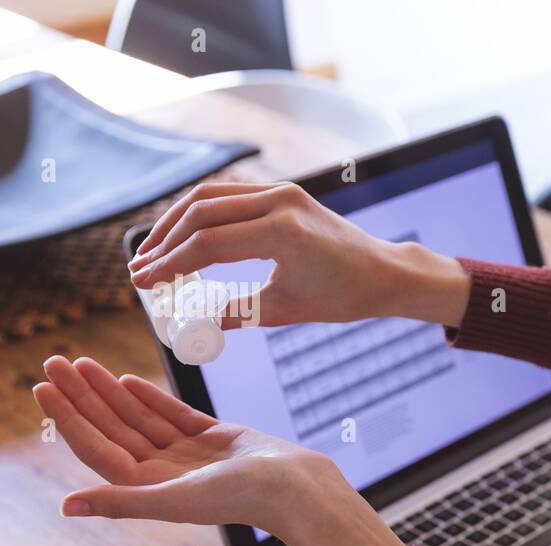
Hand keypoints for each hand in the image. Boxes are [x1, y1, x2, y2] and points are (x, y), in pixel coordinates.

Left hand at [33, 356, 410, 545]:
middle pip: (113, 429)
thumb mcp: (176, 499)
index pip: (97, 449)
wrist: (298, 488)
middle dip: (83, 396)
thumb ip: (121, 501)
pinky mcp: (213, 440)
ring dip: (110, 391)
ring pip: (138, 418)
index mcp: (150, 490)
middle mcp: (164, 474)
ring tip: (83, 362)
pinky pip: (171, 415)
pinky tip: (126, 380)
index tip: (43, 387)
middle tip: (54, 361)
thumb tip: (66, 506)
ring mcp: (188, 456)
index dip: (69, 419)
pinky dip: (149, 397)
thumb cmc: (243, 498)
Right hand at [127, 181, 470, 329]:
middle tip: (142, 269)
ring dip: (177, 222)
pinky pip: (230, 194)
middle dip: (165, 241)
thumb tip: (193, 325)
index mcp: (282, 232)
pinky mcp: (283, 191)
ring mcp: (281, 191)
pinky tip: (184, 234)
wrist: (384, 272)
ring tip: (155, 252)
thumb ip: (237, 312)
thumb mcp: (286, 310)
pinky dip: (201, 211)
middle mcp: (279, 202)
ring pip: (210, 196)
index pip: (208, 243)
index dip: (171, 264)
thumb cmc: (343, 296)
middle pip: (200, 212)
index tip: (145, 283)